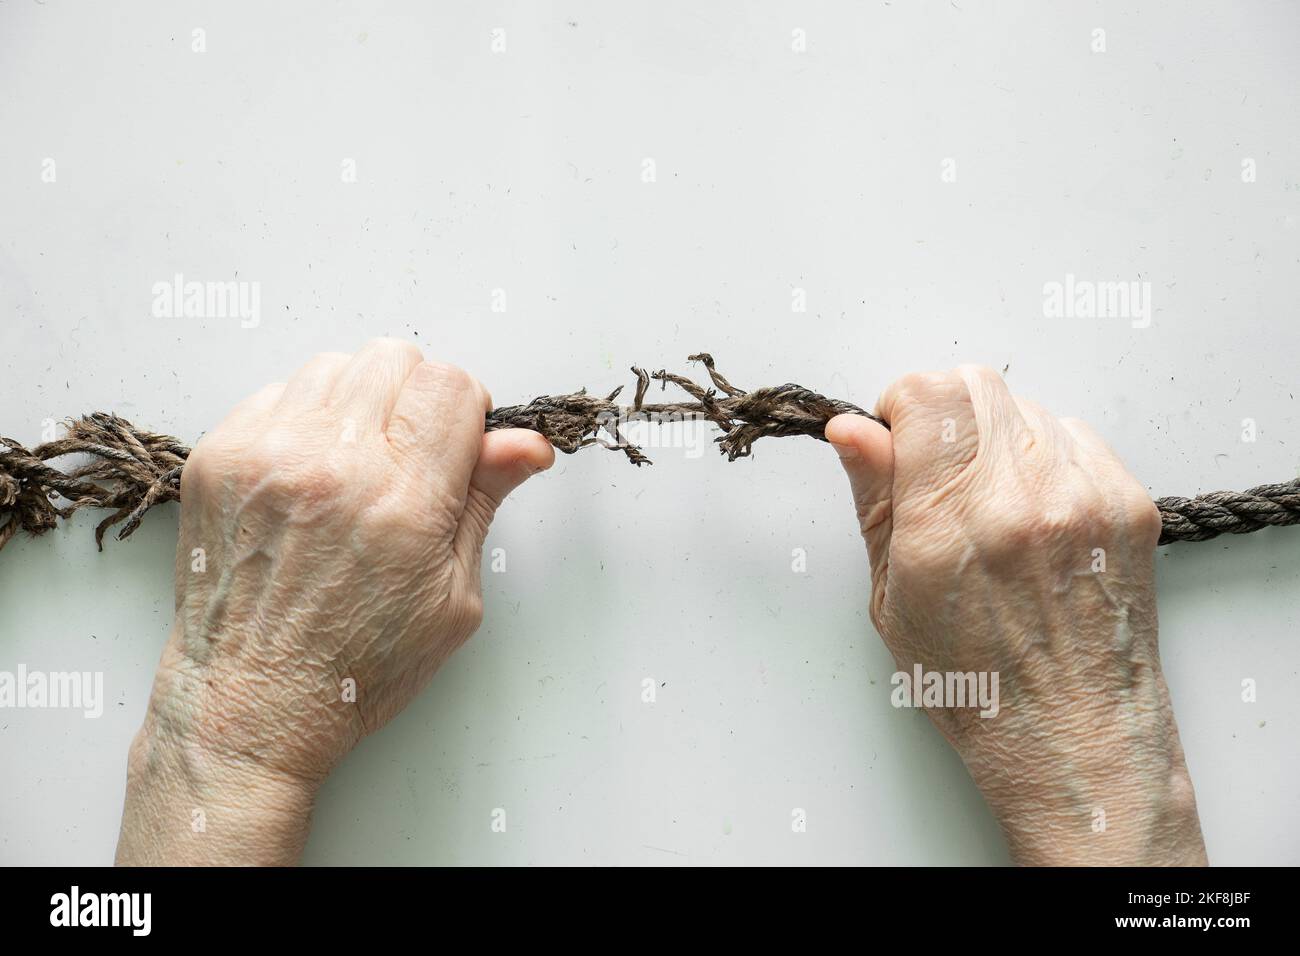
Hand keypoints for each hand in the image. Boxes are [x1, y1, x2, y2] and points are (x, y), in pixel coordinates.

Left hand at [116, 339, 552, 864]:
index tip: (462, 444)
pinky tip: (310, 474)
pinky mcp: (218, 458)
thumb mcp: (454, 597)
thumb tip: (524, 443)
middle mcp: (332, 464)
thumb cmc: (360, 665)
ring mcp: (266, 455)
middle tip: (414, 452)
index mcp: (403, 500)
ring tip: (357, 463)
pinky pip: (277, 392)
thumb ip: (483, 502)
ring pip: (336, 364)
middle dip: (419, 396)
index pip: (451, 385)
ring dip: (361, 400)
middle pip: (395, 358)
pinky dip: (304, 418)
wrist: (252, 704)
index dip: (470, 410)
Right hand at [826, 366, 1205, 864]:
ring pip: (1025, 405)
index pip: (927, 392)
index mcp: (950, 525)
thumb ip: (874, 500)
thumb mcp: (892, 599)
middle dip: (943, 411)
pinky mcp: (1128, 502)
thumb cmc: (975, 685)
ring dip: (994, 433)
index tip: (896, 440)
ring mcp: (1084, 497)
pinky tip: (1032, 511)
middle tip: (936, 470)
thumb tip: (853, 429)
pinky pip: (1074, 433)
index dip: (900, 406)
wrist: (1075, 735)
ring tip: (988, 502)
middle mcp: (1023, 499)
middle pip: (975, 383)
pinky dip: (1044, 455)